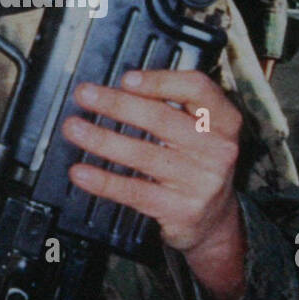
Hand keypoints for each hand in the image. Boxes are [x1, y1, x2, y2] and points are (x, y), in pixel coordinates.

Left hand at [60, 69, 246, 299]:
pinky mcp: (181, 209)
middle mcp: (217, 149)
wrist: (215, 220)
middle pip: (162, 118)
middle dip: (117, 104)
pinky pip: (135, 191)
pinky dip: (104, 180)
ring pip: (143, 154)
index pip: (196, 89)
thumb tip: (119, 90)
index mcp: (224, 121)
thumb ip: (171, 107)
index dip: (159, 81)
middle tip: (85, 95)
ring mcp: (200, 181)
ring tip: (74, 129)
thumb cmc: (199, 164)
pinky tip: (82, 172)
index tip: (127, 79)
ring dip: (102, 139)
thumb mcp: (202, 131)